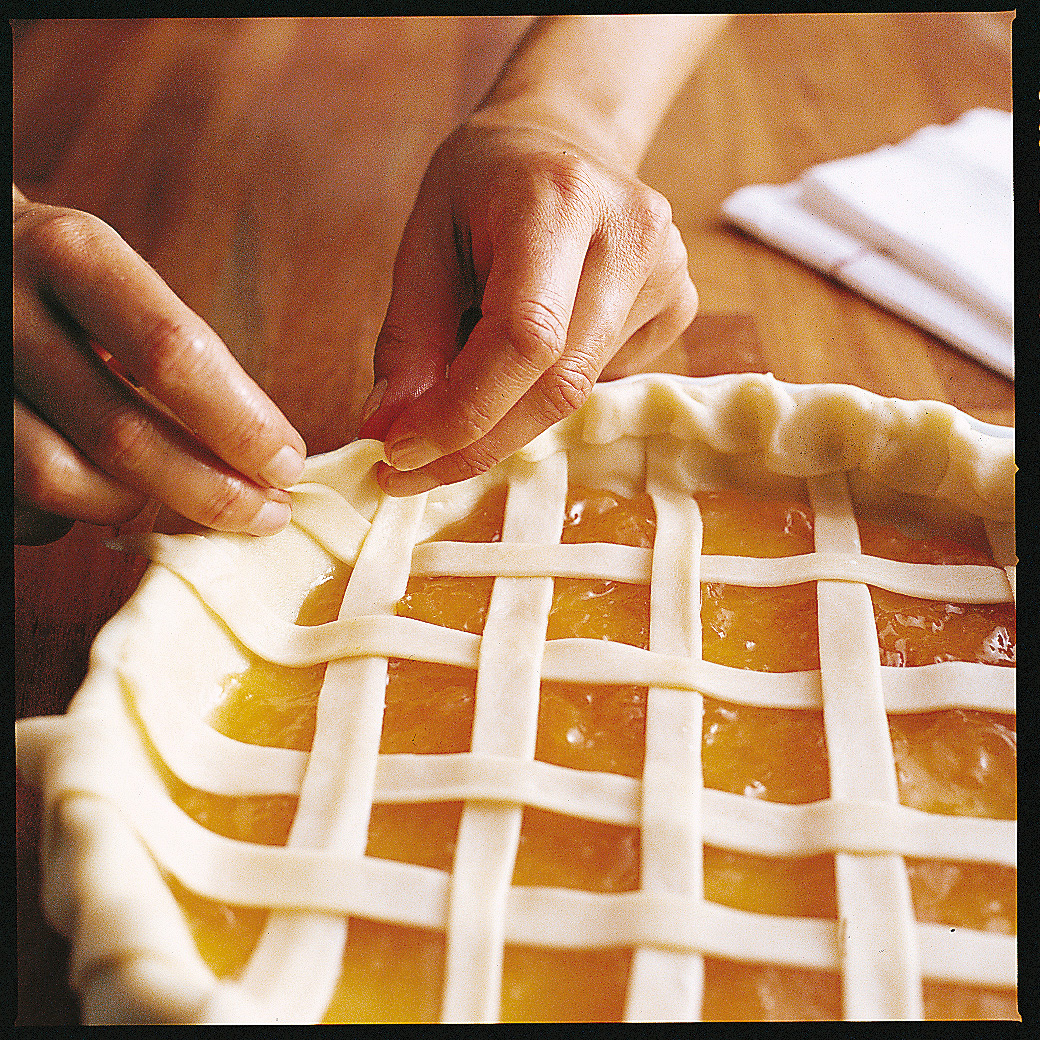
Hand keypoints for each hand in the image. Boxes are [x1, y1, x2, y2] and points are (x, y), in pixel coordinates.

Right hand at [13, 187, 306, 543]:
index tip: (287, 464)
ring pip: (60, 479)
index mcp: (72, 254)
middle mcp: (5, 309)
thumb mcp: (119, 281)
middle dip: (211, 491)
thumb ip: (179, 356)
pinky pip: (20, 506)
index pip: (173, 354)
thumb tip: (264, 457)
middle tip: (265, 513)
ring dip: (133, 504)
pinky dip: (71, 516)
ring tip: (169, 491)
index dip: (241, 424)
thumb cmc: (63, 284)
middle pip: (122, 433)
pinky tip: (96, 489)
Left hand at [358, 118, 697, 495]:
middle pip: (559, 382)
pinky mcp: (679, 305)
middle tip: (413, 469)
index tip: (399, 451)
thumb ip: (410, 336)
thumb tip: (390, 430)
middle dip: (477, 442)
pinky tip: (524, 356)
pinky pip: (600, 383)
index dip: (463, 411)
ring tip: (457, 396)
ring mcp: (668, 271)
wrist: (564, 138)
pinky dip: (542, 394)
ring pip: (578, 394)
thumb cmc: (485, 185)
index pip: (523, 336)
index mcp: (558, 198)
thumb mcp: (427, 238)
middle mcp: (630, 232)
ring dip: (504, 424)